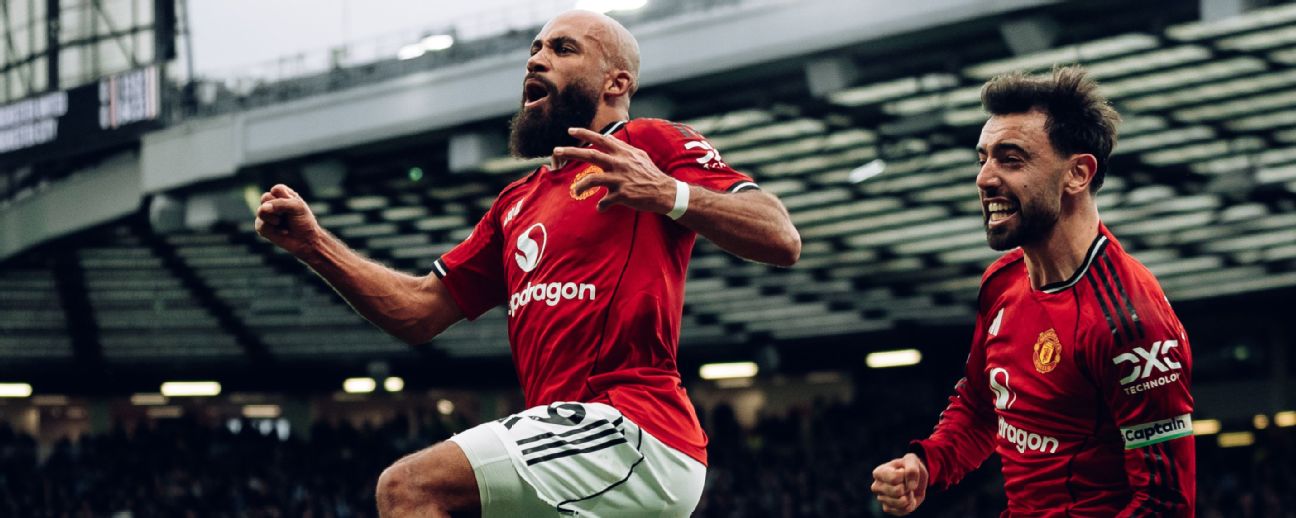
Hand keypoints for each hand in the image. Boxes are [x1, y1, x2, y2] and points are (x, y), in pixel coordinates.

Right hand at [254, 184, 322, 258]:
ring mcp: (266, 215)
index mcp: (283, 194)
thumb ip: (280, 203)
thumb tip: (263, 208)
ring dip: (275, 219)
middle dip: (278, 208)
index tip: (295, 206)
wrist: (306, 240)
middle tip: (288, 216)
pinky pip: (261, 226)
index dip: (285, 198)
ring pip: (261, 212)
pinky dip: (273, 230)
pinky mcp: (262, 227)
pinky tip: (282, 232)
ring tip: (283, 223)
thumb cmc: (304, 221)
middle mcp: (272, 203)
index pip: (276, 189)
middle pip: (265, 197)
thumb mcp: (297, 207)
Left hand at [554, 127, 678, 213]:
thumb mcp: (639, 156)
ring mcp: (620, 179)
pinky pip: (604, 201)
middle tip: (556, 150)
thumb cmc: (650, 173)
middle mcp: (620, 163)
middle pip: (591, 154)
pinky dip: (601, 205)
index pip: (601, 139)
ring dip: (581, 185)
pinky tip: (600, 207)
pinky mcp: (622, 195)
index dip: (585, 133)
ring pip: (592, 179)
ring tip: (576, 190)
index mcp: (623, 153)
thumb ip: (623, 149)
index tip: (570, 130)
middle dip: (571, 151)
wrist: (664, 191)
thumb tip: (611, 142)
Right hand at [871, 453, 928, 515]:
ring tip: (907, 490)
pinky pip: (903, 510)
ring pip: (901, 502)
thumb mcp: (912, 460)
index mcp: (879, 472)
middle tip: (906, 482)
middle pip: (898, 491)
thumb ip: (912, 468)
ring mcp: (881, 499)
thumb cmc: (909, 467)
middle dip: (908, 487)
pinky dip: (910, 504)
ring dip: (910, 496)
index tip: (904, 472)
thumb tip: (911, 487)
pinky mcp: (888, 508)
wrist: (912, 479)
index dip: (905, 476)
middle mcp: (876, 486)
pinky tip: (907, 498)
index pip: (894, 478)